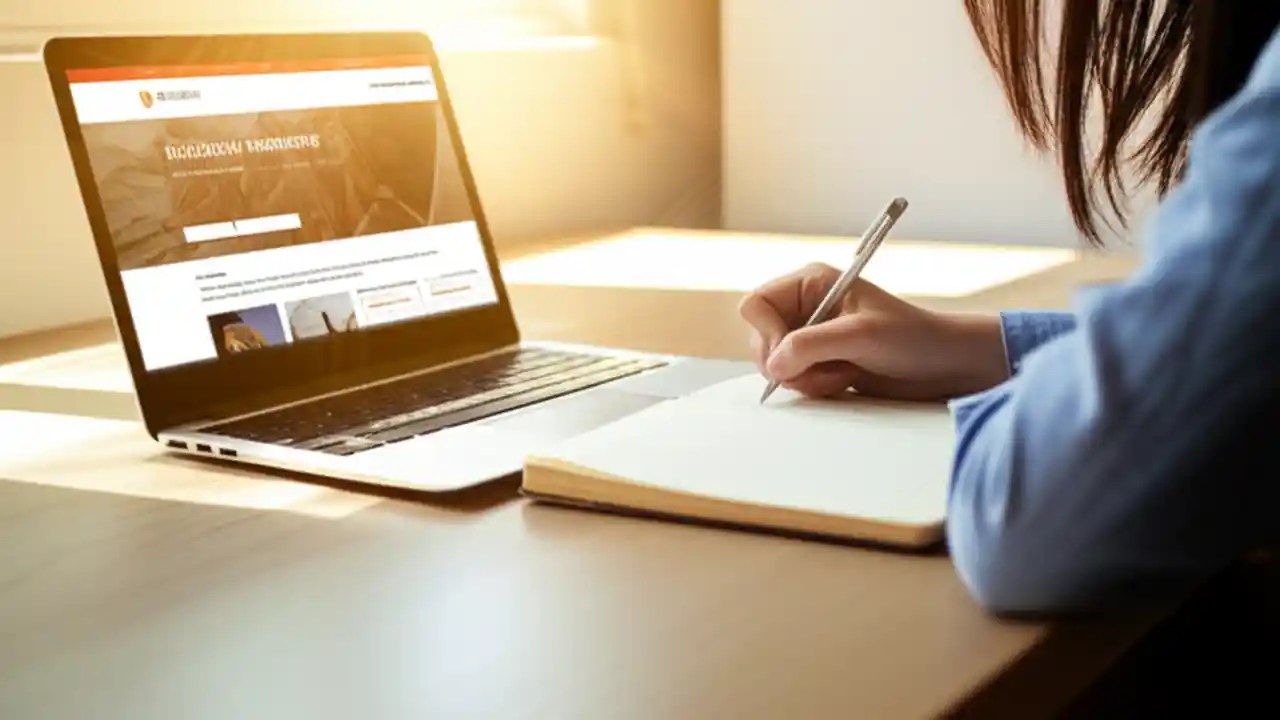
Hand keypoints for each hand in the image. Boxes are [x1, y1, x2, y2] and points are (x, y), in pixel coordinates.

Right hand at [738, 264, 1008, 399]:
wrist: (944, 367)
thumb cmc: (912, 338)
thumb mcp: (861, 335)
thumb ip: (811, 345)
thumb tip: (772, 366)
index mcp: (811, 283)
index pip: (756, 305)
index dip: (766, 332)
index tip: (788, 353)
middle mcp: (805, 307)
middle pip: (760, 339)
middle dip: (788, 362)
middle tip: (824, 369)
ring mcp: (810, 337)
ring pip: (775, 365)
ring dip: (805, 378)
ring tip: (843, 373)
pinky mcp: (819, 364)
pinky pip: (793, 381)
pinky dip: (814, 387)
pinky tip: (845, 381)